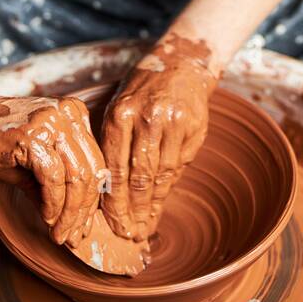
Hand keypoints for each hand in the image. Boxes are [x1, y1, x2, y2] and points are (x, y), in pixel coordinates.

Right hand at [0, 90, 106, 247]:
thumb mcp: (30, 166)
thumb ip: (54, 188)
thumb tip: (70, 224)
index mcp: (74, 115)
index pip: (95, 162)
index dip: (92, 199)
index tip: (82, 226)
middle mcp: (68, 114)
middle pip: (91, 171)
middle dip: (83, 211)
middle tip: (73, 238)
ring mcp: (51, 122)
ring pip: (77, 177)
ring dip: (69, 214)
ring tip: (60, 236)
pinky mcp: (32, 136)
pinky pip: (53, 178)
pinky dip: (53, 204)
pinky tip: (47, 219)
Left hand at [100, 31, 217, 241]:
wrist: (180, 65)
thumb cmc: (142, 92)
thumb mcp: (119, 109)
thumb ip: (114, 146)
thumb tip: (109, 195)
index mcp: (119, 114)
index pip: (114, 168)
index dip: (114, 203)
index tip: (113, 226)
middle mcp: (146, 118)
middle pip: (138, 177)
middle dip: (133, 211)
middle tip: (130, 235)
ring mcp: (172, 122)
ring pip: (161, 175)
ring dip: (153, 205)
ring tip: (146, 226)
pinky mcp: (193, 126)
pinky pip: (179, 164)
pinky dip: (168, 186)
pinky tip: (161, 201)